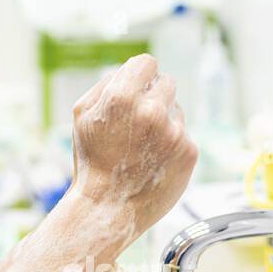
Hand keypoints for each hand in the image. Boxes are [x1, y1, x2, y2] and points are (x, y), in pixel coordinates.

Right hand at [68, 54, 197, 260]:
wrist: (109, 209)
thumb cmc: (92, 162)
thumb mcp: (82, 116)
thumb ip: (107, 85)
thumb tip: (131, 71)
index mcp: (121, 98)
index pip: (147, 63)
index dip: (139, 75)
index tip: (136, 87)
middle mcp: (152, 111)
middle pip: (166, 82)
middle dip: (153, 96)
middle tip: (137, 122)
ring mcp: (174, 132)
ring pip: (176, 108)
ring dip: (163, 120)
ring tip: (143, 146)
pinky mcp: (189, 151)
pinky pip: (184, 132)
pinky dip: (172, 143)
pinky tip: (155, 159)